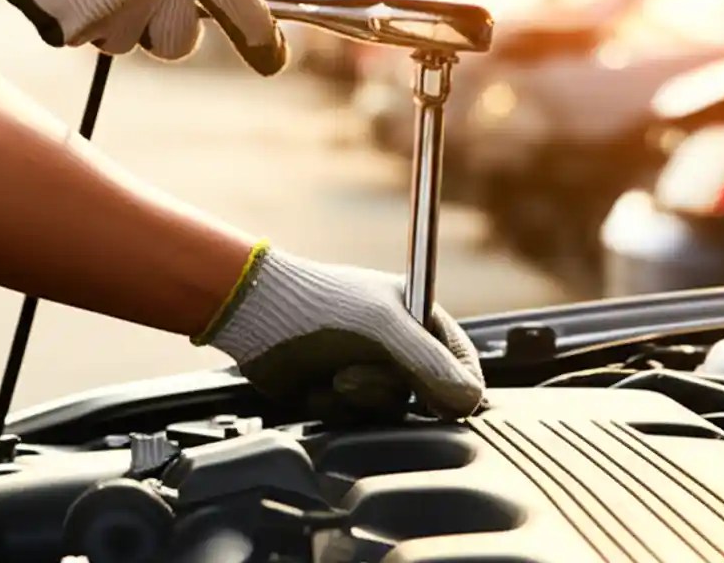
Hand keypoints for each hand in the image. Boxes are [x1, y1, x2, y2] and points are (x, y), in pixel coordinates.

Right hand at [0, 0, 285, 73]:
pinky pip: (87, 40)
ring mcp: (122, 7)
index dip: (261, 41)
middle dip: (161, 31)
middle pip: (181, 44)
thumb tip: (218, 8)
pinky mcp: (78, 27)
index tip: (272, 61)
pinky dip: (73, 17)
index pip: (246, 7)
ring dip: (112, 19)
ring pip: (129, 44)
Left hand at [200, 247, 485, 419]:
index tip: (444, 405)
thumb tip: (469, 400)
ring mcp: (370, 369)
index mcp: (419, 315)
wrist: (255, 315)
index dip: (456, 388)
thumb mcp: (385, 329)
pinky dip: (335, 408)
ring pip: (389, 410)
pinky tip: (317, 386)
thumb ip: (430, 364)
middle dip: (385, 388)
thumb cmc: (320, 305)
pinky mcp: (341, 393)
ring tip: (333, 374)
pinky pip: (357, 418)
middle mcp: (400, 343)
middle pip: (425, 394)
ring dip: (358, 399)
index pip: (462, 362)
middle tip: (355, 372)